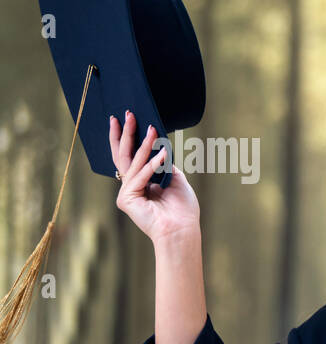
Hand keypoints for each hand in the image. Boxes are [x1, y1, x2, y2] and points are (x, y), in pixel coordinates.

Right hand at [109, 110, 200, 244]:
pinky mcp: (126, 199)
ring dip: (142, 144)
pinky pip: (139, 177)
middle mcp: (130, 186)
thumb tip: (160, 145)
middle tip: (127, 113)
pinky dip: (152, 165)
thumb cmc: (182, 209)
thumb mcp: (175, 179)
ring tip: (150, 128)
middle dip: (125, 133)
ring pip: (132, 163)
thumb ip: (164, 163)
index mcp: (141, 181)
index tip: (126, 118)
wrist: (183, 230)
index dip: (127, 137)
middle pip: (123, 155)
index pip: (130, 155)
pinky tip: (162, 154)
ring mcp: (127, 192)